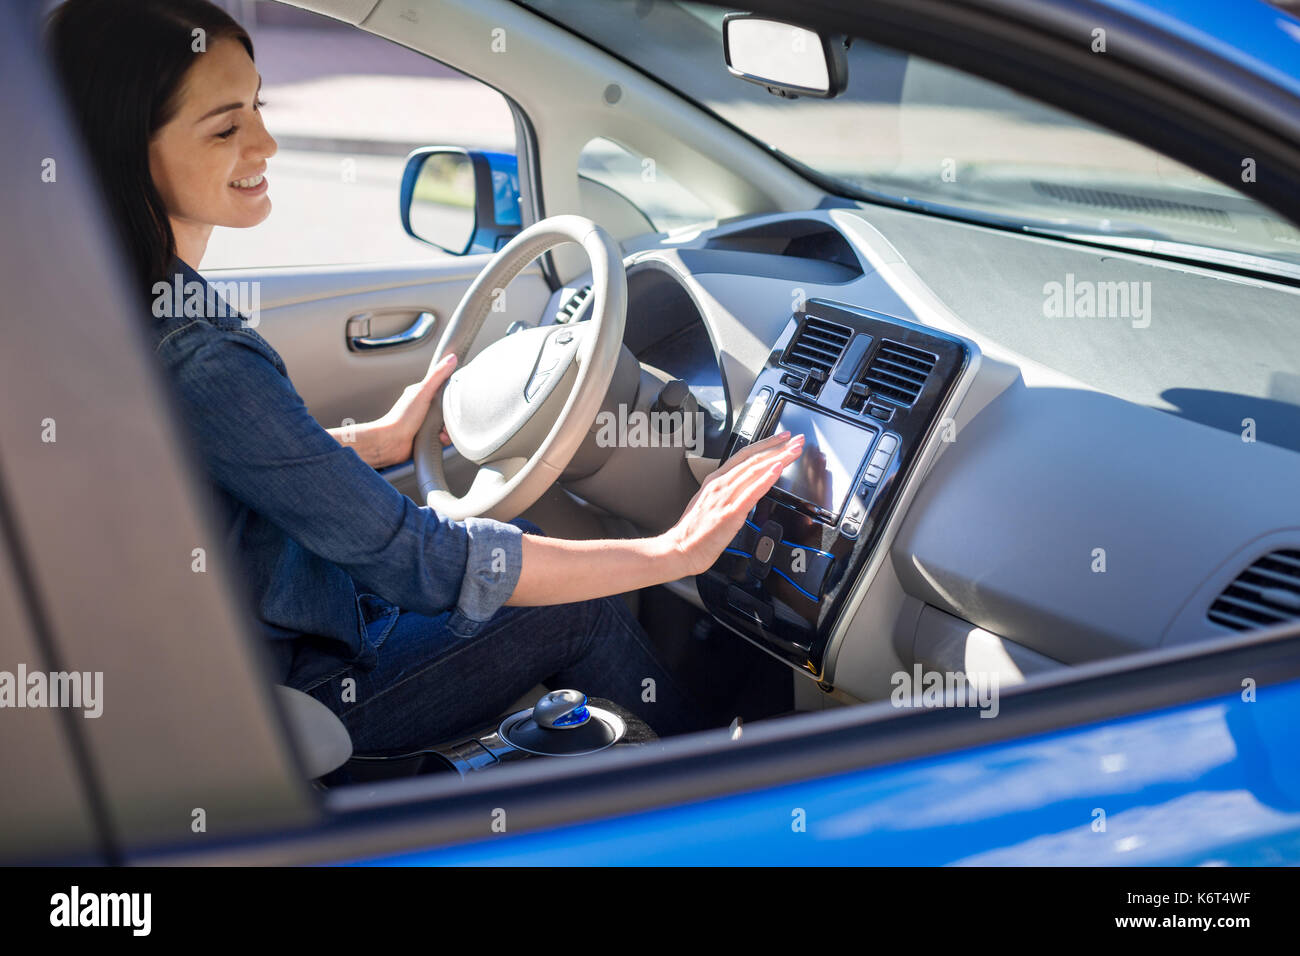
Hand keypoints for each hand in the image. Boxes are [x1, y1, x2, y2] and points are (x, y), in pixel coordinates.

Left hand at [366, 352, 457, 466]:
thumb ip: (438, 376)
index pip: (446, 390)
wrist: (391, 444)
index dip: (453, 397)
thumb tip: (451, 358)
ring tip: (441, 433)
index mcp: (422, 393)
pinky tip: (439, 439)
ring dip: (448, 430)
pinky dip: (444, 439)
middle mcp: (424, 407)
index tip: (455, 403)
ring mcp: (426, 422)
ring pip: (447, 424)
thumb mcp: (423, 393)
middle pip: (448, 409)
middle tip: (446, 422)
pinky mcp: (427, 436)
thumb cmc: (402, 418)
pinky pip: (443, 436)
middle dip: (451, 417)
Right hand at [659, 430, 804, 575]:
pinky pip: (751, 492)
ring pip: (755, 471)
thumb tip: (744, 489)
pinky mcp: (730, 513)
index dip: (765, 444)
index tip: (782, 438)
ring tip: (794, 450)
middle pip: (753, 460)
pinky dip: (766, 479)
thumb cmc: (693, 531)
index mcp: (716, 481)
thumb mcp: (708, 503)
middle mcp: (721, 484)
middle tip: (796, 439)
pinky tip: (777, 470)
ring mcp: (725, 497)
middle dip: (778, 448)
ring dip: (777, 458)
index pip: (744, 456)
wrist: (680, 549)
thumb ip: (726, 493)